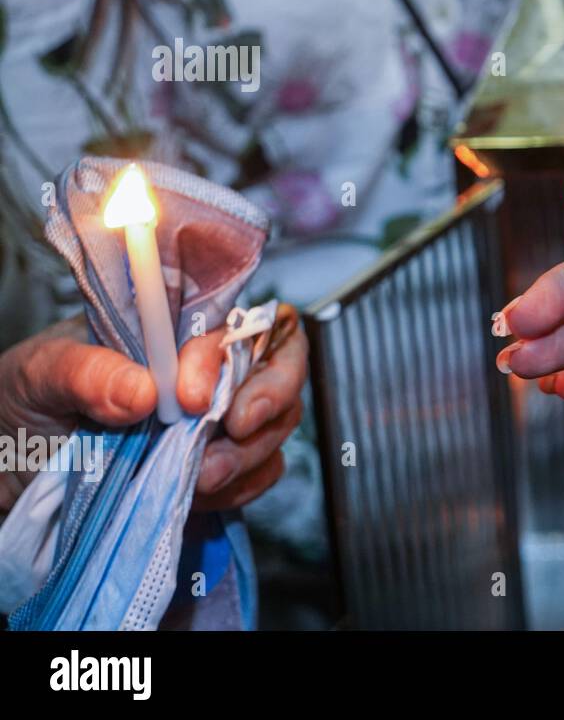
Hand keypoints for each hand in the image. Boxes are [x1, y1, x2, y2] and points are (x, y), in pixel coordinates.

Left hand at [0, 316, 305, 512]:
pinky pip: (264, 471)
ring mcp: (218, 420)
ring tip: (199, 476)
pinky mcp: (223, 468)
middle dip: (270, 397)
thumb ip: (86, 371)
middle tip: (235, 429)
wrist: (10, 469)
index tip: (189, 399)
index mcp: (172, 330)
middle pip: (282, 363)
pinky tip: (200, 493)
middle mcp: (207, 370)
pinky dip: (242, 486)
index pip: (233, 324)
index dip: (227, 358)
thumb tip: (144, 390)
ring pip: (278, 422)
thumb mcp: (38, 374)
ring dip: (248, 454)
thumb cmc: (26, 403)